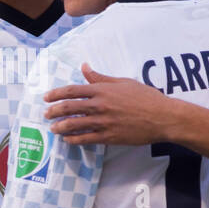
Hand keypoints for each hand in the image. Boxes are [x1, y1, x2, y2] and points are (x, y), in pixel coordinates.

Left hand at [43, 64, 171, 145]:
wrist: (162, 117)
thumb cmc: (145, 97)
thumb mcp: (123, 82)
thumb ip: (101, 77)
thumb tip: (85, 67)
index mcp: (102, 90)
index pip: (72, 90)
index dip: (56, 94)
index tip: (46, 97)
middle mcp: (100, 105)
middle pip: (69, 107)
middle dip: (53, 111)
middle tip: (46, 114)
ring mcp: (103, 122)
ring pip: (74, 124)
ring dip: (60, 127)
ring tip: (53, 128)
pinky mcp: (109, 137)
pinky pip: (86, 139)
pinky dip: (73, 139)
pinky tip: (68, 140)